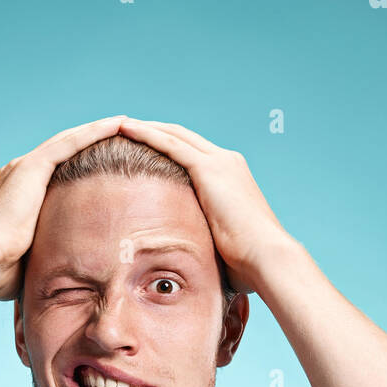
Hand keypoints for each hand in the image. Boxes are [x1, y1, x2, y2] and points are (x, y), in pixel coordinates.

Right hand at [0, 115, 124, 300]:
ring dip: (98, 129)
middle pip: (62, 148)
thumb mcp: (27, 258)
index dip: (78, 162)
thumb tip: (57, 277)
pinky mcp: (32, 167)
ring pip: (69, 139)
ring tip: (125, 122)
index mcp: (16, 192)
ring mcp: (24, 167)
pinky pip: (70, 142)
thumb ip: (42, 256)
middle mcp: (18, 172)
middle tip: (119, 131)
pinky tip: (117, 125)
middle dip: (89, 139)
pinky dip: (94, 132)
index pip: (53, 170)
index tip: (101, 161)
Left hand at [115, 117, 290, 294]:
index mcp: (233, 177)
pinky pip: (170, 143)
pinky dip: (147, 134)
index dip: (169, 148)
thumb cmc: (250, 262)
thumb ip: (209, 239)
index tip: (145, 149)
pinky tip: (126, 129)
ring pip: (174, 134)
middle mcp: (228, 162)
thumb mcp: (226, 244)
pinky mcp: (209, 168)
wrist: (266, 256)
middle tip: (127, 128)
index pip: (195, 154)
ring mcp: (219, 162)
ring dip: (146, 127)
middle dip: (155, 131)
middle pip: (183, 137)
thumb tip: (197, 262)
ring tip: (119, 124)